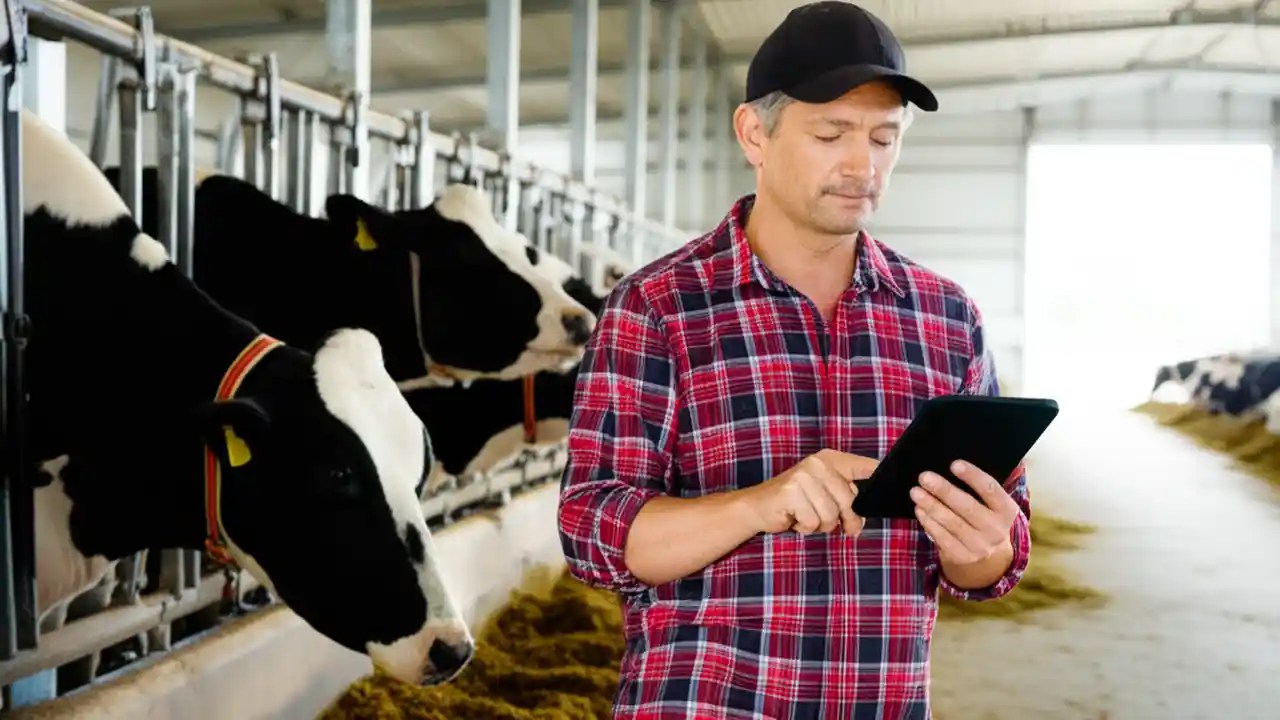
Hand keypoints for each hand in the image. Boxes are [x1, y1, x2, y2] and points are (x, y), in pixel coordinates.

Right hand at [742, 449, 877, 535]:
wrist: (756, 506)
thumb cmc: (794, 503)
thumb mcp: (822, 493)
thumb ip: (844, 497)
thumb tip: (863, 518)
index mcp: (830, 459)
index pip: (866, 466)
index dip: (881, 477)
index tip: (896, 484)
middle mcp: (818, 463)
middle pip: (849, 500)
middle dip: (845, 520)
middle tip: (836, 527)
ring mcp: (804, 476)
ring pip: (831, 514)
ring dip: (820, 525)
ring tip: (806, 517)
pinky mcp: (791, 491)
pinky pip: (813, 521)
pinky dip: (805, 527)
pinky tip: (795, 519)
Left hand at [909, 460, 1018, 564]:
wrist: (992, 555)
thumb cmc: (986, 516)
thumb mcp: (993, 504)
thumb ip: (978, 487)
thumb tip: (952, 467)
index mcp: (1007, 510)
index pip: (991, 490)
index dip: (973, 476)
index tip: (954, 464)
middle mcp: (996, 529)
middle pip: (968, 507)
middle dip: (944, 491)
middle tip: (924, 477)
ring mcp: (980, 546)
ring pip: (952, 523)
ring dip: (931, 506)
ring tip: (916, 492)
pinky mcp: (963, 556)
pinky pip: (942, 538)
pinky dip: (929, 522)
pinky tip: (919, 509)